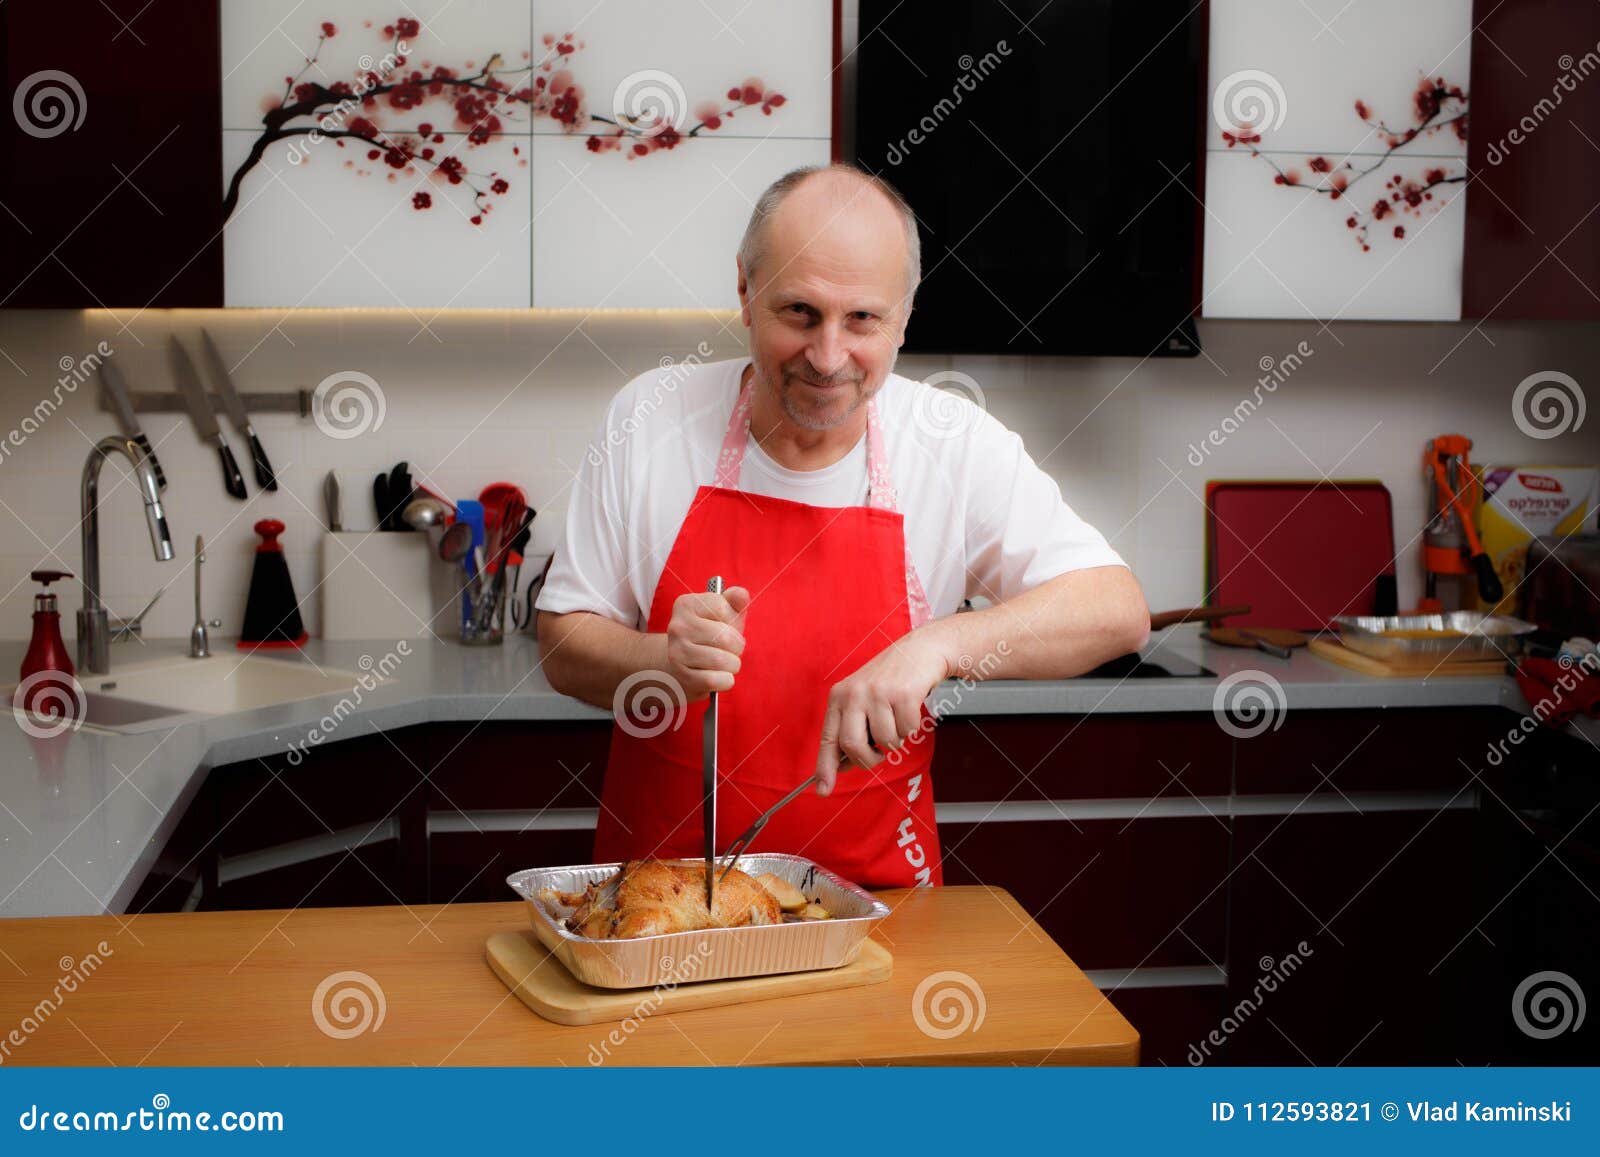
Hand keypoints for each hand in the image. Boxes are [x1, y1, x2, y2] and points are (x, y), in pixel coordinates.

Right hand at [665, 585, 749, 699]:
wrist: (686, 661)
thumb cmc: (711, 632)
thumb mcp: (724, 611)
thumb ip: (735, 599)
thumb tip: (741, 595)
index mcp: (687, 604)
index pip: (723, 609)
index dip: (733, 619)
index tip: (726, 624)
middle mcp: (677, 626)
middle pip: (725, 637)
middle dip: (737, 646)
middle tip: (731, 648)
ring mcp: (677, 652)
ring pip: (721, 661)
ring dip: (733, 664)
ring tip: (727, 662)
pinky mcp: (682, 675)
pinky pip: (713, 680)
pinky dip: (725, 681)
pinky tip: (721, 676)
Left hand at [814, 631, 950, 794]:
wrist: (919, 651)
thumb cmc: (889, 681)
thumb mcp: (861, 700)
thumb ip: (850, 730)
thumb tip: (841, 766)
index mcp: (839, 698)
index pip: (827, 739)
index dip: (825, 767)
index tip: (823, 790)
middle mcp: (854, 694)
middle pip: (852, 745)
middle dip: (868, 759)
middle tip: (878, 754)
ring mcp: (878, 693)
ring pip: (885, 741)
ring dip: (895, 740)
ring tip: (897, 719)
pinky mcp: (903, 694)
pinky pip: (906, 731)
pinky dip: (911, 728)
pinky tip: (910, 709)